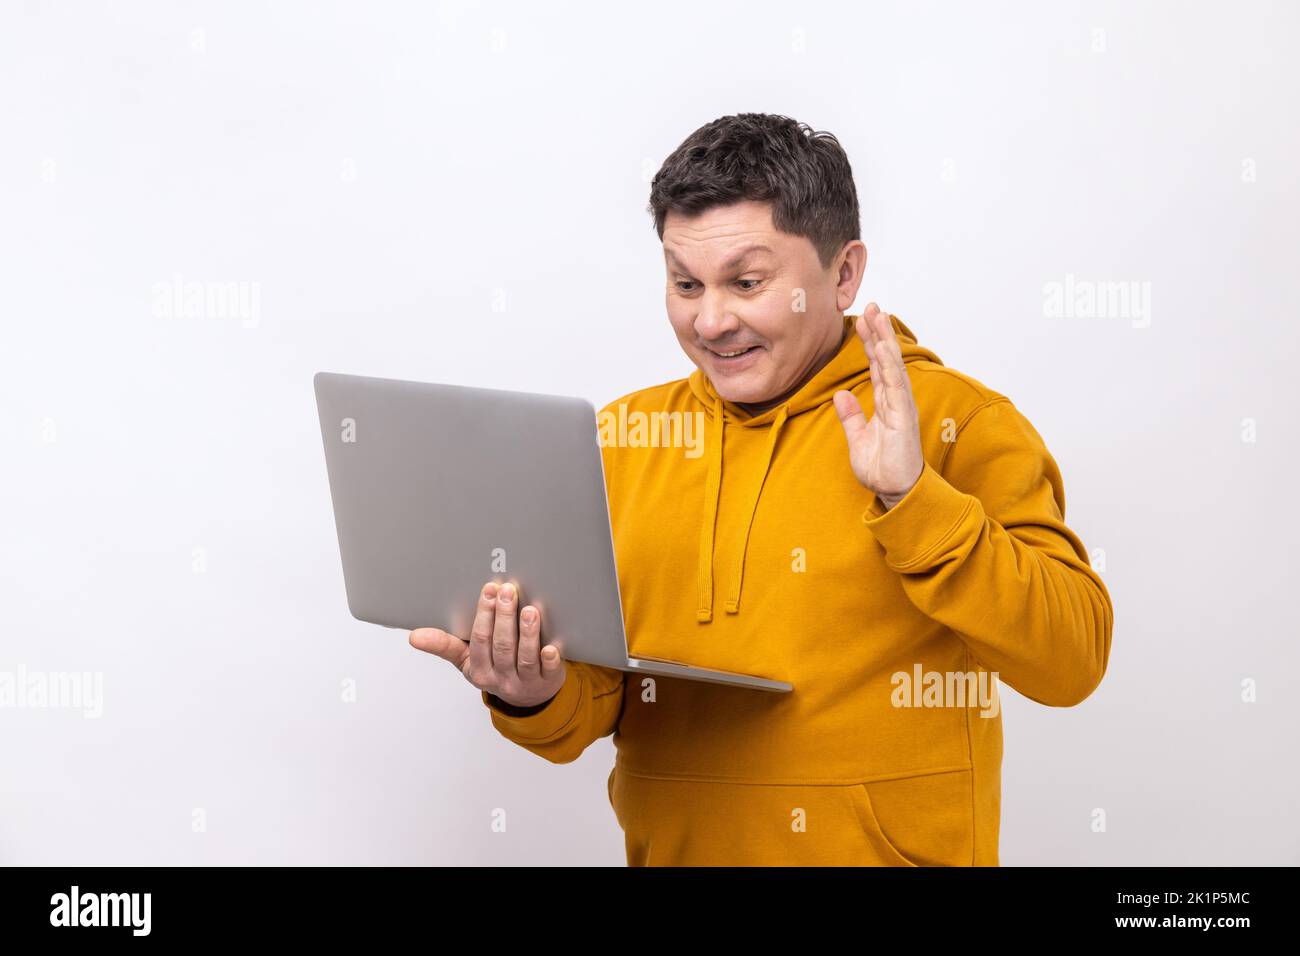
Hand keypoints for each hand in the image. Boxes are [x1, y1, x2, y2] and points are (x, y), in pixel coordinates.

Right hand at [408, 581, 565, 708]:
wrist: (526, 697)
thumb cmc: (493, 667)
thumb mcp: (466, 660)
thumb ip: (444, 645)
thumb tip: (414, 637)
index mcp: (478, 670)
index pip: (479, 641)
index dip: (484, 615)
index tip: (488, 590)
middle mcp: (501, 678)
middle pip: (501, 646)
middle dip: (504, 617)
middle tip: (508, 590)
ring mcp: (525, 681)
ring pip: (524, 657)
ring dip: (527, 633)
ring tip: (529, 610)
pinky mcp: (548, 682)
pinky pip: (549, 672)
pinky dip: (550, 660)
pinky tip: (551, 647)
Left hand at [832, 302, 924, 509]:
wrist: (896, 491)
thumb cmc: (882, 468)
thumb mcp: (858, 439)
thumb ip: (851, 417)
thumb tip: (841, 395)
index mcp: (885, 403)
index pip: (875, 366)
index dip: (869, 343)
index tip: (863, 320)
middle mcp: (895, 399)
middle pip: (885, 359)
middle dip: (879, 332)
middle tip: (872, 305)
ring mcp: (901, 406)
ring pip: (892, 366)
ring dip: (885, 340)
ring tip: (878, 316)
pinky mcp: (903, 416)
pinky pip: (895, 386)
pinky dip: (889, 365)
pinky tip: (883, 348)